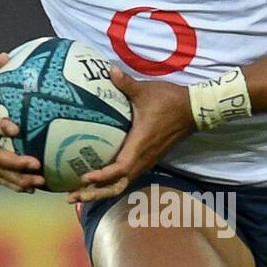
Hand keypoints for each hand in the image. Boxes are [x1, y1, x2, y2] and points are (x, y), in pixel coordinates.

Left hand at [66, 66, 194, 201]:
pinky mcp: (148, 159)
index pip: (119, 170)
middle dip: (95, 194)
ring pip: (122, 185)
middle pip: (117, 187)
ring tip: (79, 193)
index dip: (101, 177)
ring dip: (101, 191)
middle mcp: (142, 160)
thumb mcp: (145, 91)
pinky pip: (127, 177)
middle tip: (72, 197)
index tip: (83, 178)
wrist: (194, 110)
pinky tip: (97, 179)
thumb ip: (125, 83)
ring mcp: (146, 161)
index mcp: (139, 147)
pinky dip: (111, 183)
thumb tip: (109, 70)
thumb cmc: (170, 101)